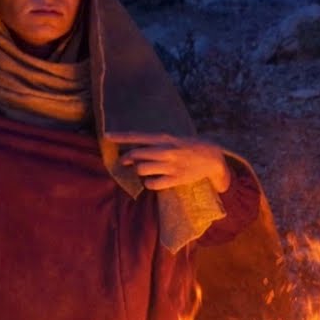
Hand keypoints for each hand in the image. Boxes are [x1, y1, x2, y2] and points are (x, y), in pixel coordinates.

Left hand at [107, 131, 231, 192]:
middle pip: (136, 155)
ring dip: (139, 172)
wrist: (212, 158)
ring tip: (144, 171)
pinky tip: (153, 181)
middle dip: (126, 159)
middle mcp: (165, 151)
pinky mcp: (175, 179)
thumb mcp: (173, 139)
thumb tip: (135, 148)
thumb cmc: (189, 147)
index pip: (138, 137)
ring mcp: (170, 165)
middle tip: (124, 162)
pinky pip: (152, 184)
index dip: (121, 137)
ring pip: (142, 170)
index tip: (106, 136)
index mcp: (164, 138)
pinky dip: (149, 183)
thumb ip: (155, 143)